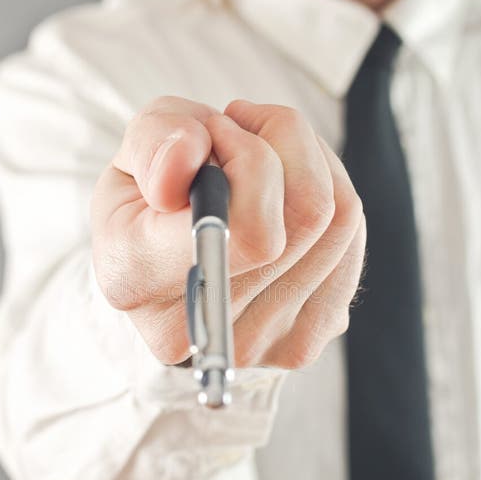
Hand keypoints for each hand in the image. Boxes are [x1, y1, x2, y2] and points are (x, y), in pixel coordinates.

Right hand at [90, 95, 365, 368]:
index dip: (249, 159)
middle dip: (285, 145)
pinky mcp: (300, 344)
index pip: (249, 228)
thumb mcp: (130, 156)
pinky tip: (288, 192)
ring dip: (311, 162)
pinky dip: (331, 197)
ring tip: (264, 159)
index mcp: (138, 279)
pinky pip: (349, 245)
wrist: (165, 279)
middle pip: (308, 212)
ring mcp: (258, 345)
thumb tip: (191, 156)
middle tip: (243, 134)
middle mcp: (201, 327)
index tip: (216, 137)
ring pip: (338, 220)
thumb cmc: (149, 208)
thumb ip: (155, 141)